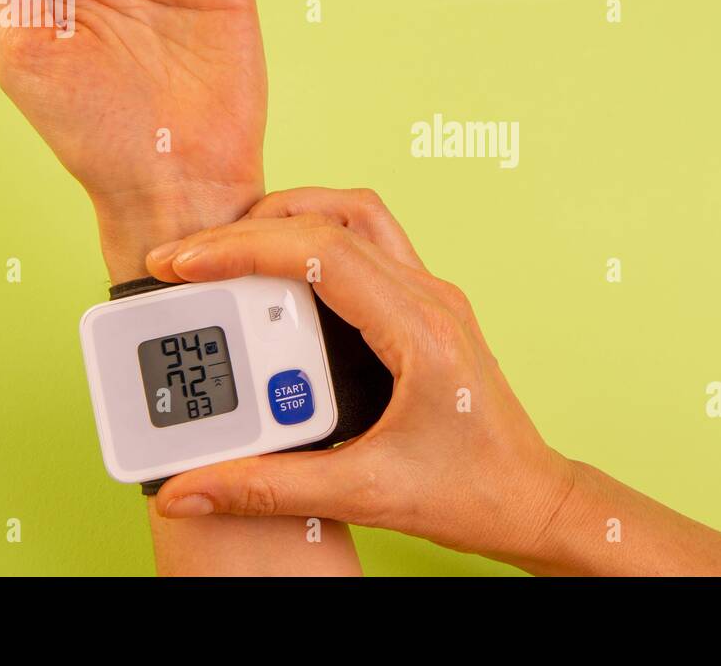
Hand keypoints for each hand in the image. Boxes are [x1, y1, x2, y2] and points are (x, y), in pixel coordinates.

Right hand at [143, 188, 579, 565]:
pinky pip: (366, 250)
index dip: (247, 248)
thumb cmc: (473, 492)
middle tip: (191, 259)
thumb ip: (270, 489)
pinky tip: (278, 284)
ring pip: (357, 220)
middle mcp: (430, 298)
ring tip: (229, 255)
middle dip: (255, 228)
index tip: (188, 262)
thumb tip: (192, 488)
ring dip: (291, 223)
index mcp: (422, 330)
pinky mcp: (423, 310)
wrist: (532, 501)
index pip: (324, 253)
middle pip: (337, 219)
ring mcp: (431, 298)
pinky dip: (313, 249)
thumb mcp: (364, 492)